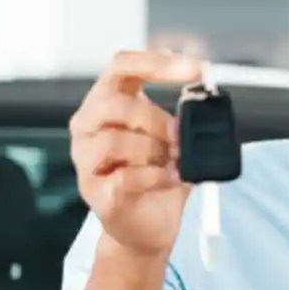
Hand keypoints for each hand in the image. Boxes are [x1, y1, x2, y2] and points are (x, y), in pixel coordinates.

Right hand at [69, 50, 202, 258]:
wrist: (148, 226)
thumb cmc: (158, 176)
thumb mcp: (175, 140)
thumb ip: (183, 118)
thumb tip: (204, 101)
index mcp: (107, 101)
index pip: (122, 65)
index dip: (158, 62)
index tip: (196, 69)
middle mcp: (88, 124)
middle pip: (114, 102)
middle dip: (156, 118)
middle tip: (181, 136)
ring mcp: (85, 158)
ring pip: (114, 141)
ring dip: (153, 151)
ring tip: (174, 161)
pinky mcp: (93, 191)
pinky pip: (124, 177)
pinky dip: (156, 177)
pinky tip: (172, 179)